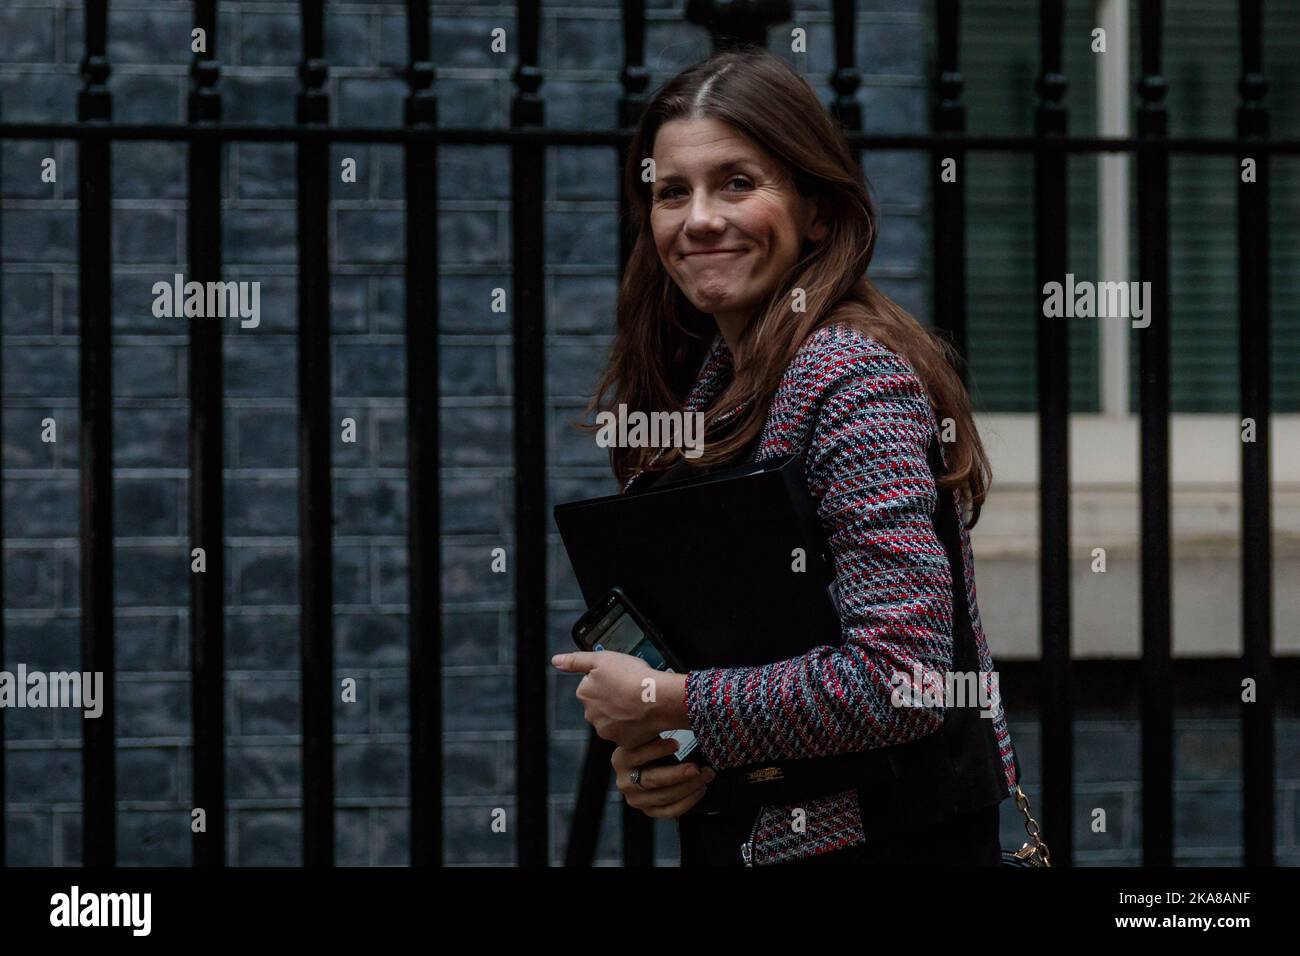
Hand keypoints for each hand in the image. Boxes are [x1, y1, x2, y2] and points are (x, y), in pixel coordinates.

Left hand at [552, 650, 668, 747]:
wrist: (657, 699)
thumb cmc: (633, 677)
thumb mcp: (601, 658)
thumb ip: (576, 661)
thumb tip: (556, 661)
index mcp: (585, 694)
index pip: (591, 686)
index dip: (607, 680)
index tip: (619, 678)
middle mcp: (592, 715)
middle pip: (601, 705)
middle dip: (613, 699)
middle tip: (630, 689)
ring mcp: (607, 730)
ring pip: (614, 720)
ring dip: (622, 713)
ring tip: (638, 702)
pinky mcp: (624, 742)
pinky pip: (628, 733)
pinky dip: (634, 726)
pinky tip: (642, 716)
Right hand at [613, 736, 716, 818]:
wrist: (644, 769)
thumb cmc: (651, 748)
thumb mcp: (649, 738)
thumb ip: (658, 731)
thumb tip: (682, 716)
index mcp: (622, 758)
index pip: (638, 754)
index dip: (657, 750)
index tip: (676, 744)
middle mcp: (624, 781)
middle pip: (652, 779)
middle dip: (678, 774)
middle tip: (697, 767)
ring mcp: (636, 799)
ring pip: (664, 796)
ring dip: (689, 787)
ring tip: (706, 775)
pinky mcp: (648, 811)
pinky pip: (670, 811)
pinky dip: (688, 802)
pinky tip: (700, 790)